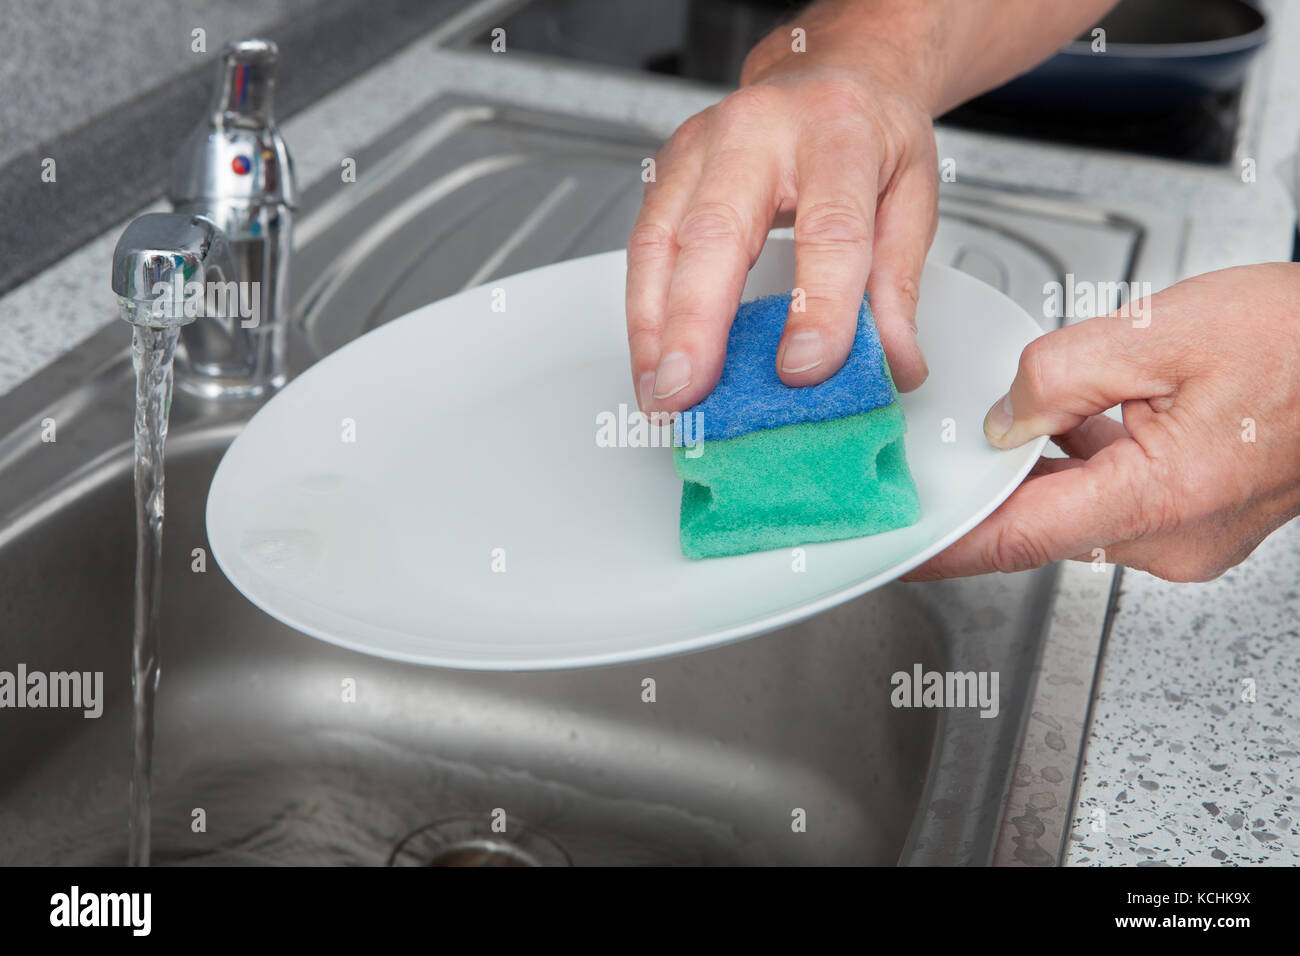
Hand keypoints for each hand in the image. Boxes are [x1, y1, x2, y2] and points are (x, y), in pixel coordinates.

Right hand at [625, 22, 939, 412]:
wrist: (834, 73)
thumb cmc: (870, 134)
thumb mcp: (912, 197)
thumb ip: (898, 285)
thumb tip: (893, 364)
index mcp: (837, 133)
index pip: (828, 227)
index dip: (816, 304)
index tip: (804, 369)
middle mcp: (756, 132)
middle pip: (715, 231)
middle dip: (695, 324)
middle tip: (689, 394)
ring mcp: (699, 148)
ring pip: (659, 243)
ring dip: (653, 331)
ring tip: (661, 398)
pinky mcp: (665, 172)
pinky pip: (642, 250)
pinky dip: (643, 316)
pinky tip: (652, 363)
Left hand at [905, 263, 1299, 582]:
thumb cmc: (1299, 340)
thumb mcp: (1162, 331)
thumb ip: (1060, 374)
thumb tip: (1004, 418)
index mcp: (1161, 497)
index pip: (1018, 538)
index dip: (948, 544)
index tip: (899, 548)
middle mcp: (1175, 539)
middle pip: (1043, 520)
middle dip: (998, 480)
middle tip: (963, 440)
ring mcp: (1189, 540)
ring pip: (1078, 507)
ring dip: (1050, 465)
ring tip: (1069, 403)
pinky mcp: (1196, 525)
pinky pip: (1114, 501)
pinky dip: (1086, 464)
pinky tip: (1094, 417)